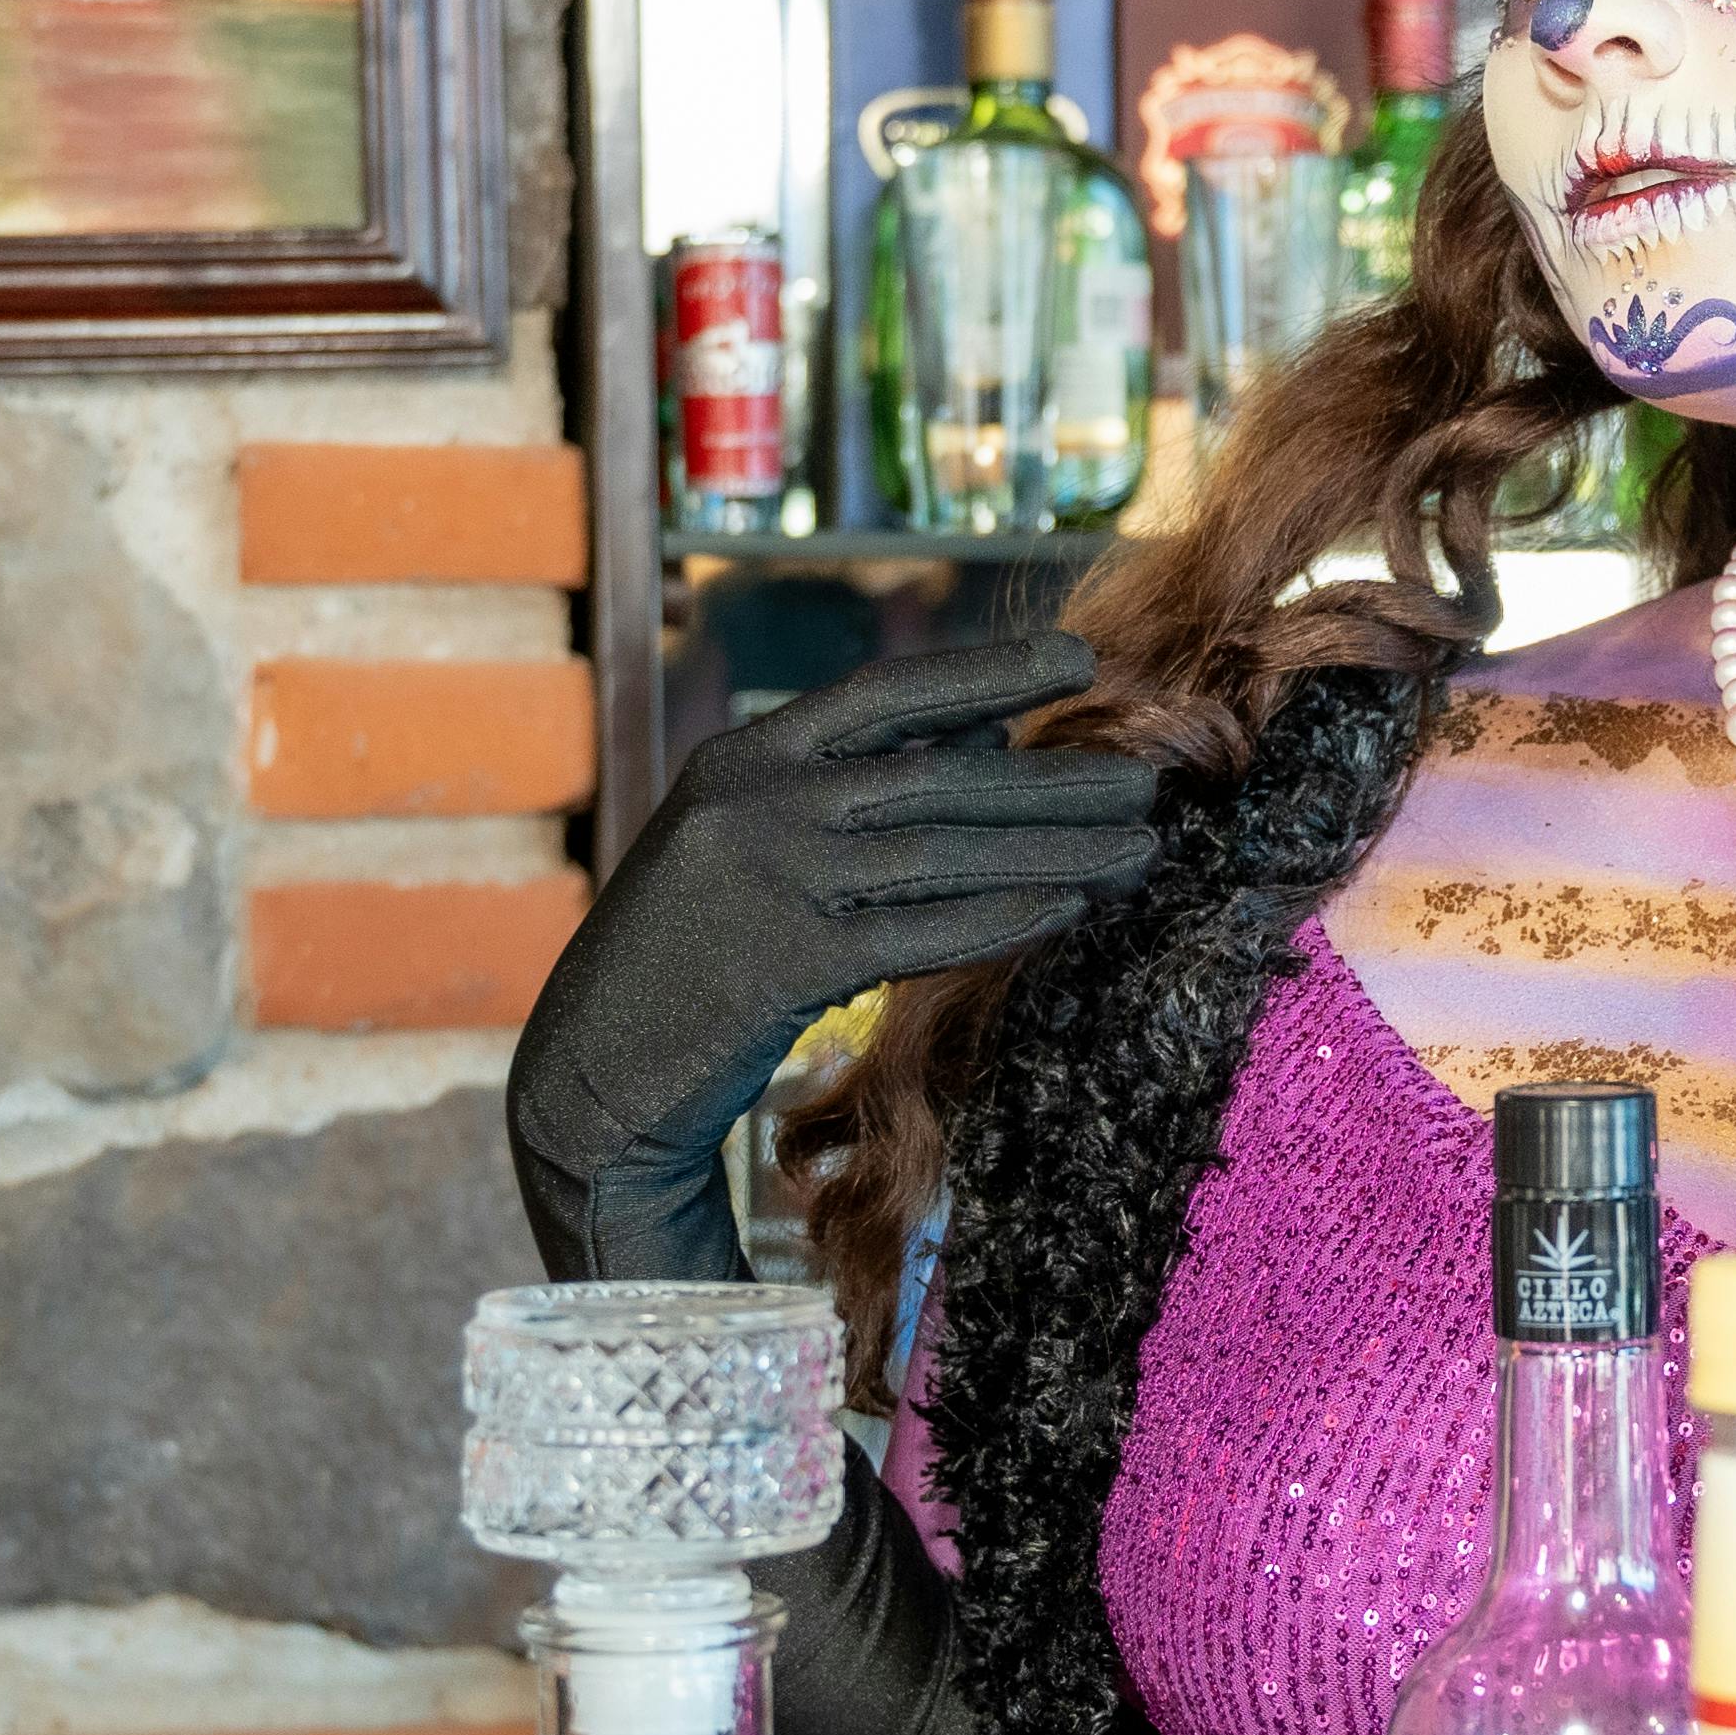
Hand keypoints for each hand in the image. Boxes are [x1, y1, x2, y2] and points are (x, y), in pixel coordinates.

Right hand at [505, 630, 1163, 1280]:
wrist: (586, 1073)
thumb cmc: (686, 959)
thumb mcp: (747, 847)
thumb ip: (847, 792)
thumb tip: (984, 744)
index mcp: (744, 754)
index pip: (887, 693)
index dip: (988, 671)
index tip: (1078, 661)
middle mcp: (754, 799)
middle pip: (938, 775)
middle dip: (1054, 780)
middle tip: (1149, 784)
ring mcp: (766, 878)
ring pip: (945, 854)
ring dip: (1057, 852)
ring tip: (1142, 853)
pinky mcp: (781, 964)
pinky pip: (920, 934)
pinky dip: (1002, 918)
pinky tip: (1070, 908)